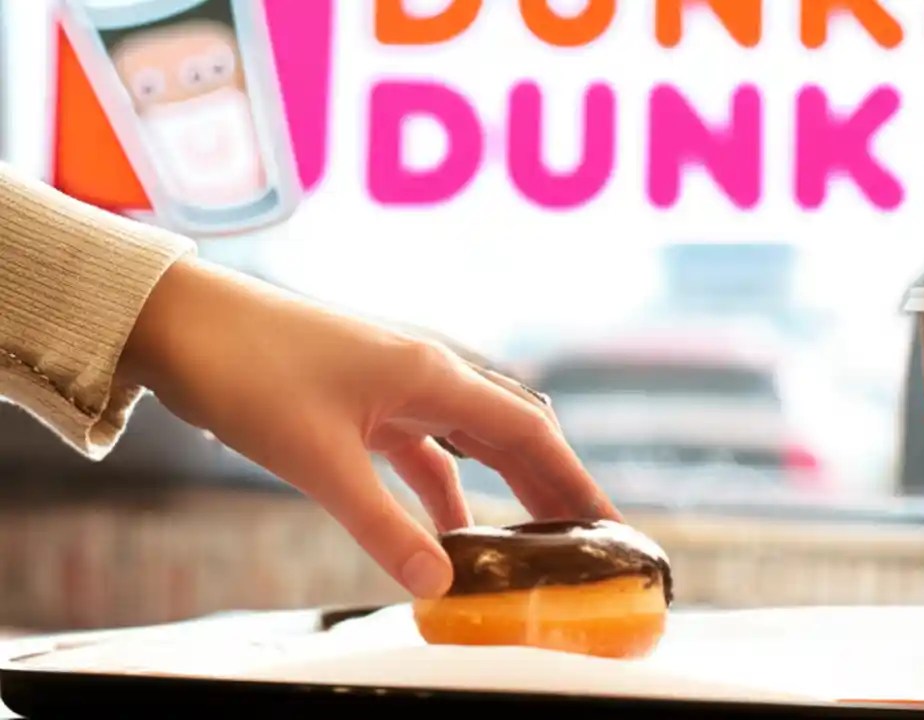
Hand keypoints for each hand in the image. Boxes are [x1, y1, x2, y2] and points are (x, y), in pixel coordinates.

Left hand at [119, 257, 620, 597]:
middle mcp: (428, 372)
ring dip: (506, 486)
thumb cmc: (247, 374)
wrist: (181, 321)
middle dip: (554, 487)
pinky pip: (427, 448)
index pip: (529, 432)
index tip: (610, 524)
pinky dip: (447, 488)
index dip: (575, 480)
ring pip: (474, 440)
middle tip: (589, 541)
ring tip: (536, 539)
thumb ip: (383, 527)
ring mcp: (397, 384)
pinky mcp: (365, 399)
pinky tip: (450, 528)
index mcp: (432, 374)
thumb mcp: (319, 461)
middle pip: (513, 434)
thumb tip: (439, 588)